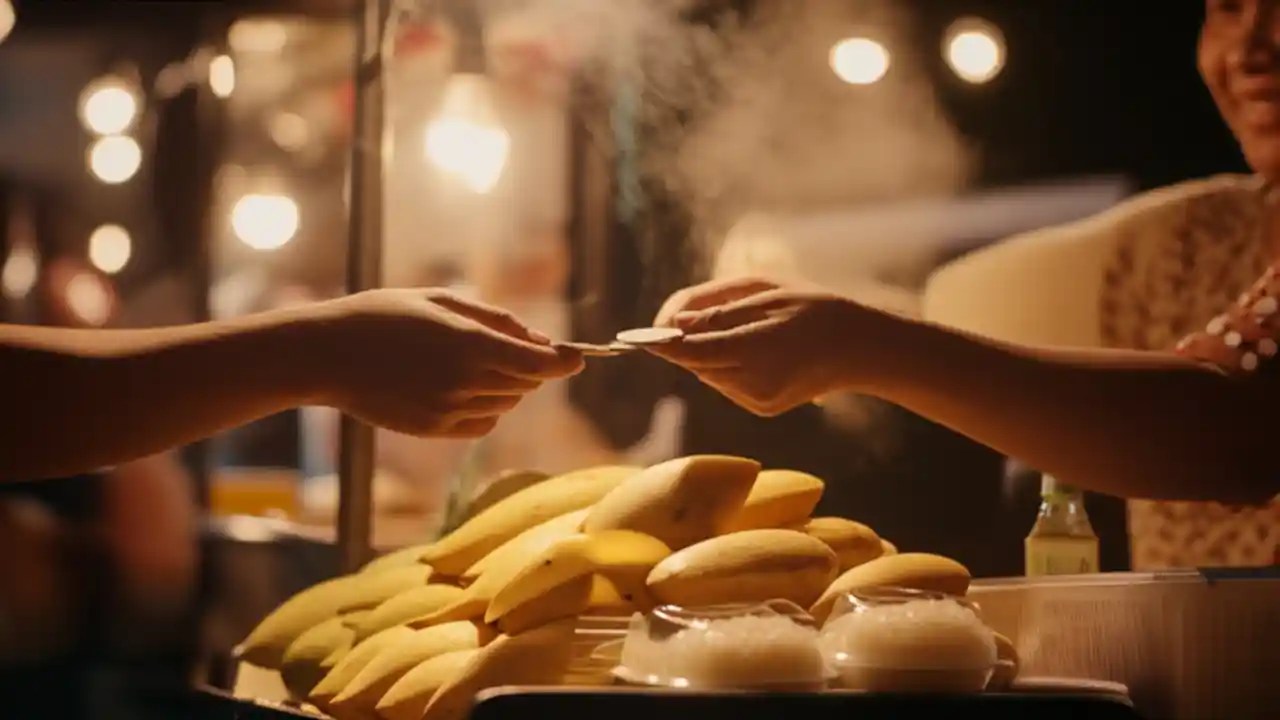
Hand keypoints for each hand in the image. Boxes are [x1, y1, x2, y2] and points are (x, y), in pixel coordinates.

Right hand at [313, 289, 583, 437]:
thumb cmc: (383, 316)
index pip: (541, 364)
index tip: (578, 356)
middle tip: (512, 346)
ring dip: (505, 385)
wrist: (328, 354)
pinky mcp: (434, 430)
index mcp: (471, 345)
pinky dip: (486, 409)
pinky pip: (483, 424)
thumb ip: (496, 321)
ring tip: (470, 361)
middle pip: (528, 384)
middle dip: (531, 366)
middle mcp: (466, 382)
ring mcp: (450, 410)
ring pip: (506, 404)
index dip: (566, 360)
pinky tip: (461, 388)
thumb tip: (540, 340)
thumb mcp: (441, 302)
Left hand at [647, 284, 866, 415]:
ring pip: (708, 373)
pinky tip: (759, 352)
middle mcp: (752, 382)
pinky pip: (727, 383)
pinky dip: (729, 366)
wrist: (858, 345)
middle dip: (687, 341)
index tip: (634, 336)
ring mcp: (757, 400)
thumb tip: (672, 325)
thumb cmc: (813, 307)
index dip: (660, 342)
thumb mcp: (764, 291)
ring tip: (747, 330)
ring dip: (710, 352)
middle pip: (695, 362)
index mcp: (754, 349)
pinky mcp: (761, 408)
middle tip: (690, 317)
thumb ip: (715, 310)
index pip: (690, 350)